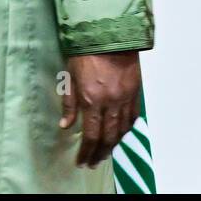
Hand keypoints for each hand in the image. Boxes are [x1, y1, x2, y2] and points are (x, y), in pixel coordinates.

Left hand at [60, 51, 141, 167]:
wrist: (109, 37)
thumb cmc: (84, 54)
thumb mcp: (69, 77)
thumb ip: (68, 103)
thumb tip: (65, 125)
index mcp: (92, 99)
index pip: (91, 135)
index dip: (86, 151)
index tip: (82, 161)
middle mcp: (110, 103)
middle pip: (108, 137)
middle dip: (100, 153)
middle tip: (93, 163)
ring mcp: (125, 99)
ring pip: (122, 131)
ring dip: (113, 145)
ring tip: (105, 153)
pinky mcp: (135, 94)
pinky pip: (132, 118)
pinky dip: (126, 130)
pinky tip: (120, 135)